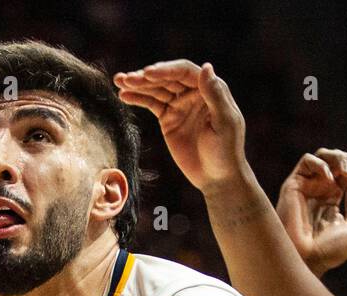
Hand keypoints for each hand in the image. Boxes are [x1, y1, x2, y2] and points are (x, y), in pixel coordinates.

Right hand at [114, 60, 249, 193]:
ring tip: (119, 82)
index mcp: (209, 89)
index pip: (184, 72)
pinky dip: (137, 98)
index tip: (147, 74)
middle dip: (146, 77)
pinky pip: (151, 103)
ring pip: (156, 89)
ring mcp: (179, 105)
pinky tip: (123, 95)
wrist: (217, 178)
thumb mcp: (225, 123)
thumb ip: (215, 95)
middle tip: (127, 79)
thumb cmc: (227, 151)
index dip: (165, 70)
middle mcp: (193, 92)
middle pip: (167, 78)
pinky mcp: (168, 119)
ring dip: (137, 84)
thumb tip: (207, 67)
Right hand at [276, 149, 346, 274]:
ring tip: (345, 173)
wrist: (308, 259)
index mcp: (331, 201)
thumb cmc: (330, 251)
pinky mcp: (293, 186)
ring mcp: (306, 188)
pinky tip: (330, 179)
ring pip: (322, 156)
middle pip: (335, 160)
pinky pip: (307, 161)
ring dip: (337, 158)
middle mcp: (318, 192)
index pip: (344, 172)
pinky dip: (321, 164)